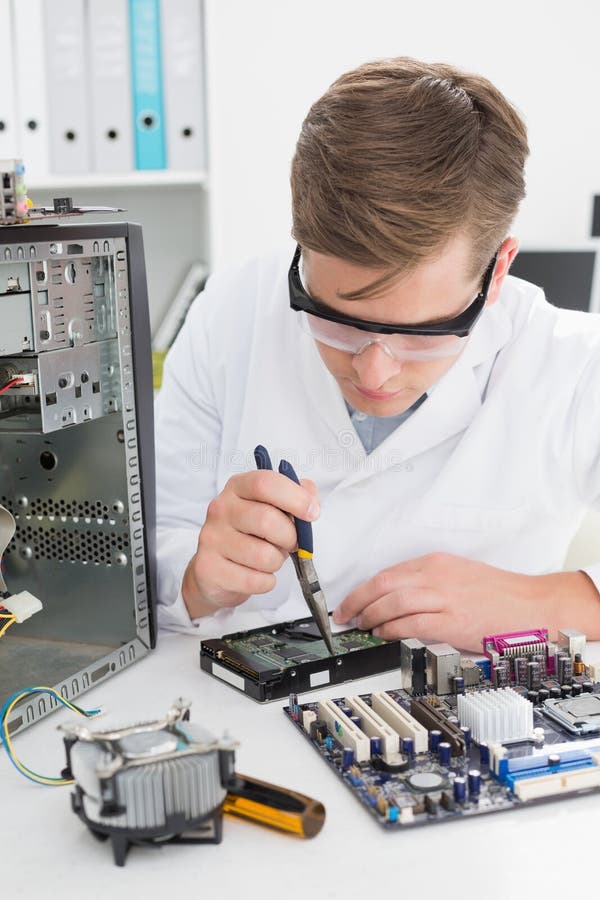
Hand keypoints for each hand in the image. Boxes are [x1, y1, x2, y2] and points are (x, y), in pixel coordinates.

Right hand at [182, 470, 319, 617]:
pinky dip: (266, 582)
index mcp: (238, 487)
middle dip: (290, 537)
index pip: (265, 483)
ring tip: (268, 559)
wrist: (214, 571)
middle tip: (290, 543)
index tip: (313, 513)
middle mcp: (221, 508)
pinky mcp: (209, 568)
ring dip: (276, 562)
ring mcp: (211, 538)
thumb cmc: (250, 536)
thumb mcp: (273, 510)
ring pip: (263, 555)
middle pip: (267, 520)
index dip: (295, 498)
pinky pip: (254, 580)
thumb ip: (296, 497)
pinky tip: (256, 575)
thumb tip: (311, 497)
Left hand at [333, 552, 599, 651]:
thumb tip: (397, 600)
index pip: (387, 573)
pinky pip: (410, 624)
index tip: (351, 600)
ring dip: (370, 616)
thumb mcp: (458, 576)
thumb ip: (428, 584)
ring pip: (392, 602)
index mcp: (435, 563)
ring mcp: (443, 598)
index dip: (363, 588)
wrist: (531, 606)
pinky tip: (383, 634)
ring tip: (361, 626)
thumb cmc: (498, 594)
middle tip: (344, 615)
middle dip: (357, 601)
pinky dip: (391, 629)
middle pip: (383, 585)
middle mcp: (436, 576)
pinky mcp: (451, 621)